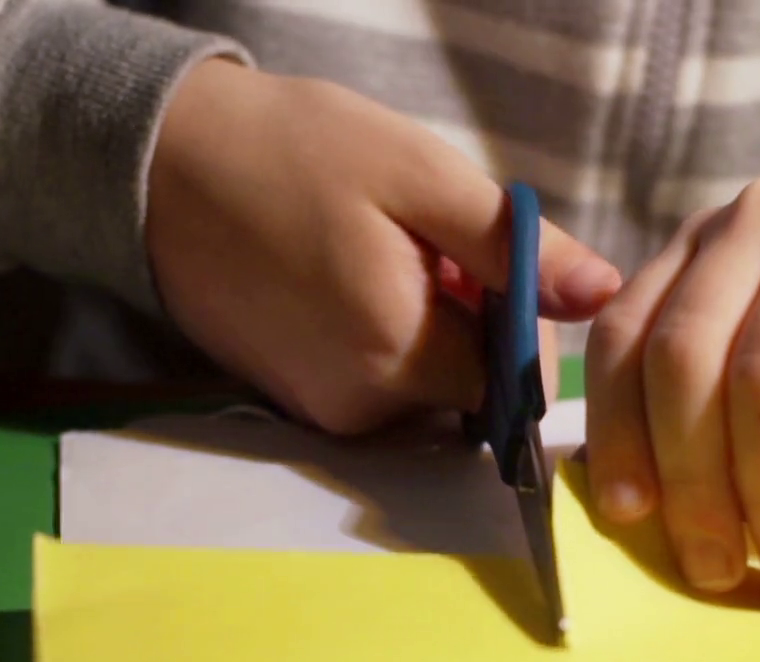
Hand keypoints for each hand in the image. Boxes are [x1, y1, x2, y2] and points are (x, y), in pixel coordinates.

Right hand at [146, 59, 618, 432]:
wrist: (155, 163)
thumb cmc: (291, 151)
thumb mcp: (418, 176)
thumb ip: (514, 246)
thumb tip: (603, 295)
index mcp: (398, 355)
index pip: (512, 378)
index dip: (514, 319)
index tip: (472, 255)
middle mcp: (361, 408)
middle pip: (467, 389)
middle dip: (466, 323)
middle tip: (417, 243)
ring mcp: (321, 412)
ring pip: (421, 388)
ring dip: (422, 329)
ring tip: (370, 254)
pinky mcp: (291, 402)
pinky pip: (372, 385)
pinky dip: (377, 338)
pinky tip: (338, 277)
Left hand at [585, 176, 759, 611]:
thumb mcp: (759, 416)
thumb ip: (691, 430)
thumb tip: (623, 503)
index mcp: (702, 249)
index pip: (625, 338)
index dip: (618, 431)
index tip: (629, 517)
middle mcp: (759, 220)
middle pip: (688, 364)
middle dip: (696, 486)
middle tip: (717, 575)